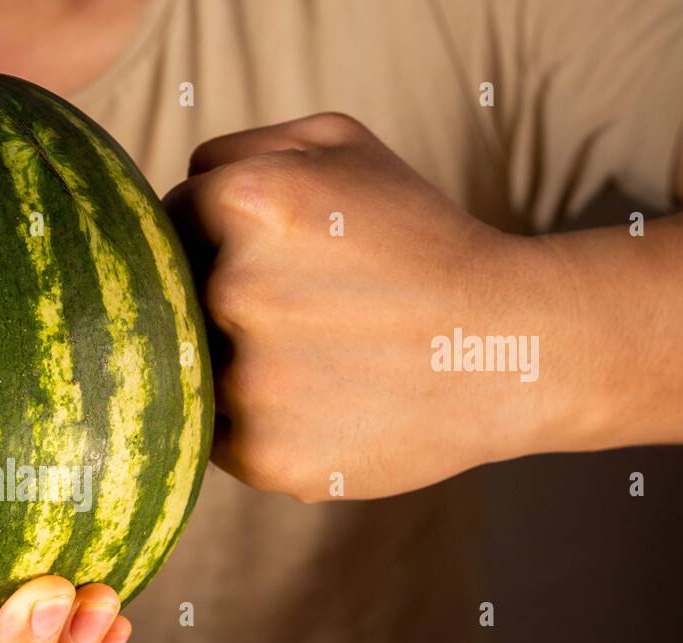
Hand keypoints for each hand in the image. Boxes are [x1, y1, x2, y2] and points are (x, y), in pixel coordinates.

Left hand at [166, 112, 572, 500]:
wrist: (510, 348)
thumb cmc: (419, 241)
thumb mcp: (342, 148)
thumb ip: (241, 150)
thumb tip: (174, 192)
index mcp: (247, 203)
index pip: (172, 222)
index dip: (216, 240)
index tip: (275, 258)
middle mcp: (235, 291)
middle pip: (174, 301)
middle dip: (222, 305)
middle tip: (296, 311)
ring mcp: (249, 381)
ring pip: (192, 374)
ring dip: (233, 367)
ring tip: (313, 360)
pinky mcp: (265, 454)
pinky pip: (219, 435)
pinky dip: (256, 423)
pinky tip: (318, 404)